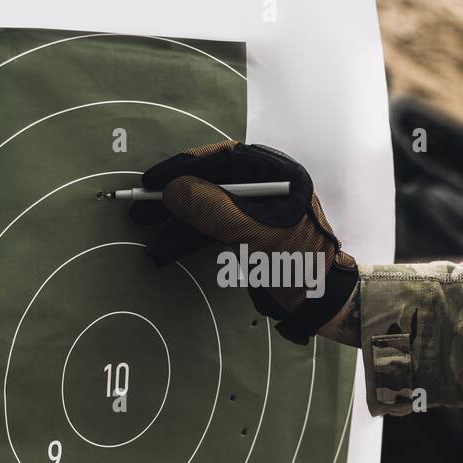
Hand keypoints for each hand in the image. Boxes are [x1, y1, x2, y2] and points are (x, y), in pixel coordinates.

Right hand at [130, 140, 358, 343]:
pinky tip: (166, 249)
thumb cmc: (300, 263)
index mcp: (278, 173)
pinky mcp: (250, 235)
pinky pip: (214, 230)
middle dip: (176, 199)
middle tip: (141, 209)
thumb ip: (213, 209)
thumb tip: (173, 189)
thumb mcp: (255, 233)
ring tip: (148, 237)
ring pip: (209, 210)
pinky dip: (191, 239)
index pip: (224, 158)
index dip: (185, 166)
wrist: (322, 303)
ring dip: (179, 224)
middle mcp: (267, 186)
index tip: (154, 179)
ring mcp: (257, 211)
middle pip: (212, 183)